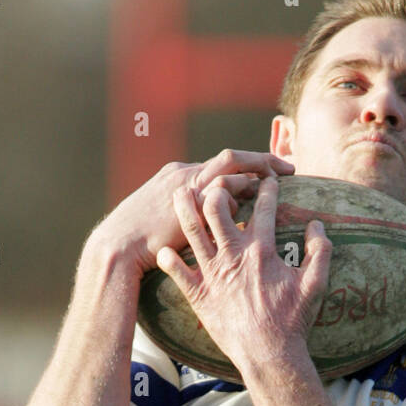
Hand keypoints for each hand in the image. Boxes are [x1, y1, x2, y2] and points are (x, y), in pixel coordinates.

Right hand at [85, 149, 295, 279]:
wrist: (118, 248)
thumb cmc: (141, 243)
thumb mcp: (170, 225)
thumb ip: (194, 220)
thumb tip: (219, 227)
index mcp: (180, 175)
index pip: (222, 165)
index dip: (249, 167)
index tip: (272, 174)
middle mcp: (184, 172)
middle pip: (231, 157)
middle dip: (262, 160)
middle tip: (288, 168)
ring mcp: (185, 183)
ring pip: (229, 163)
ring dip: (257, 168)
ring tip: (280, 177)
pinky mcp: (186, 199)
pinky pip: (220, 185)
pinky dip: (241, 187)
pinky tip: (259, 196)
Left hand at [155, 176, 332, 378]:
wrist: (268, 354)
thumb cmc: (292, 321)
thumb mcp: (315, 284)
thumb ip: (320, 251)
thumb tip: (317, 225)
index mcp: (261, 250)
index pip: (262, 208)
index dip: (265, 189)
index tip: (266, 181)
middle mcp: (233, 256)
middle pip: (216, 208)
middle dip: (217, 190)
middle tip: (218, 185)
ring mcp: (213, 274)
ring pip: (191, 230)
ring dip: (184, 209)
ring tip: (180, 194)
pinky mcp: (198, 294)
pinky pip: (176, 271)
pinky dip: (169, 258)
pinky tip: (165, 249)